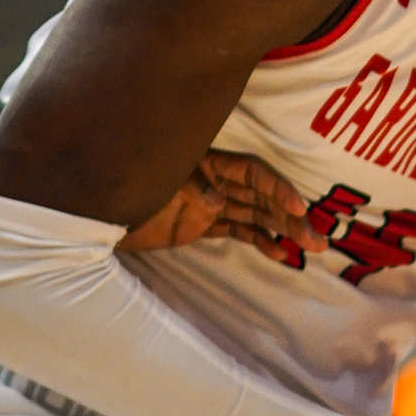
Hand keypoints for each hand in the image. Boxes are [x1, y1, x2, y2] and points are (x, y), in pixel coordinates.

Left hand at [118, 151, 330, 255]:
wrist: (97, 211)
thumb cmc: (126, 185)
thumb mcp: (156, 182)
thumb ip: (186, 187)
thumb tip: (216, 202)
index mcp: (208, 161)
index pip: (253, 172)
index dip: (277, 189)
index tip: (299, 208)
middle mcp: (216, 179)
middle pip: (262, 196)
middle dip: (291, 217)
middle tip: (317, 240)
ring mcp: (211, 202)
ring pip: (257, 215)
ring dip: (285, 230)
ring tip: (312, 248)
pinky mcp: (204, 223)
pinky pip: (240, 230)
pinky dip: (261, 241)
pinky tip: (281, 254)